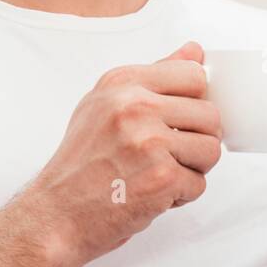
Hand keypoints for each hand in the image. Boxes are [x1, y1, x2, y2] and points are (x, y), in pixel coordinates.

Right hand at [24, 41, 222, 265]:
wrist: (55, 215)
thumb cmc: (79, 164)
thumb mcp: (104, 105)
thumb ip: (154, 76)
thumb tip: (194, 51)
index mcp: (122, 83)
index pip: (194, 75)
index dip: (194, 102)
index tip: (177, 120)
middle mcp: (134, 106)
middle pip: (210, 114)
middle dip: (197, 139)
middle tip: (168, 155)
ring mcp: (149, 142)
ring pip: (211, 149)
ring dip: (192, 168)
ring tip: (159, 173)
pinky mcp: (161, 178)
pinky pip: (199, 184)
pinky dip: (180, 196)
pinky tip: (151, 193)